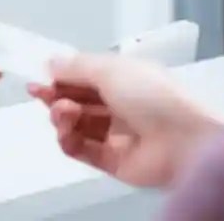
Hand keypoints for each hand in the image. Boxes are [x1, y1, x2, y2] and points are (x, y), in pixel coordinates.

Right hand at [27, 55, 222, 187]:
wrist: (185, 142)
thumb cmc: (154, 97)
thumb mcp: (111, 68)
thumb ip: (76, 66)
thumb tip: (51, 63)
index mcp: (125, 79)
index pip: (85, 76)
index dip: (60, 76)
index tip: (38, 77)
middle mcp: (121, 105)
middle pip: (78, 100)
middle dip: (57, 96)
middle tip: (42, 94)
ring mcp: (117, 134)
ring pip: (77, 125)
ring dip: (62, 117)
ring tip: (63, 113)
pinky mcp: (113, 161)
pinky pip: (82, 150)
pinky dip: (69, 140)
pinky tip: (66, 132)